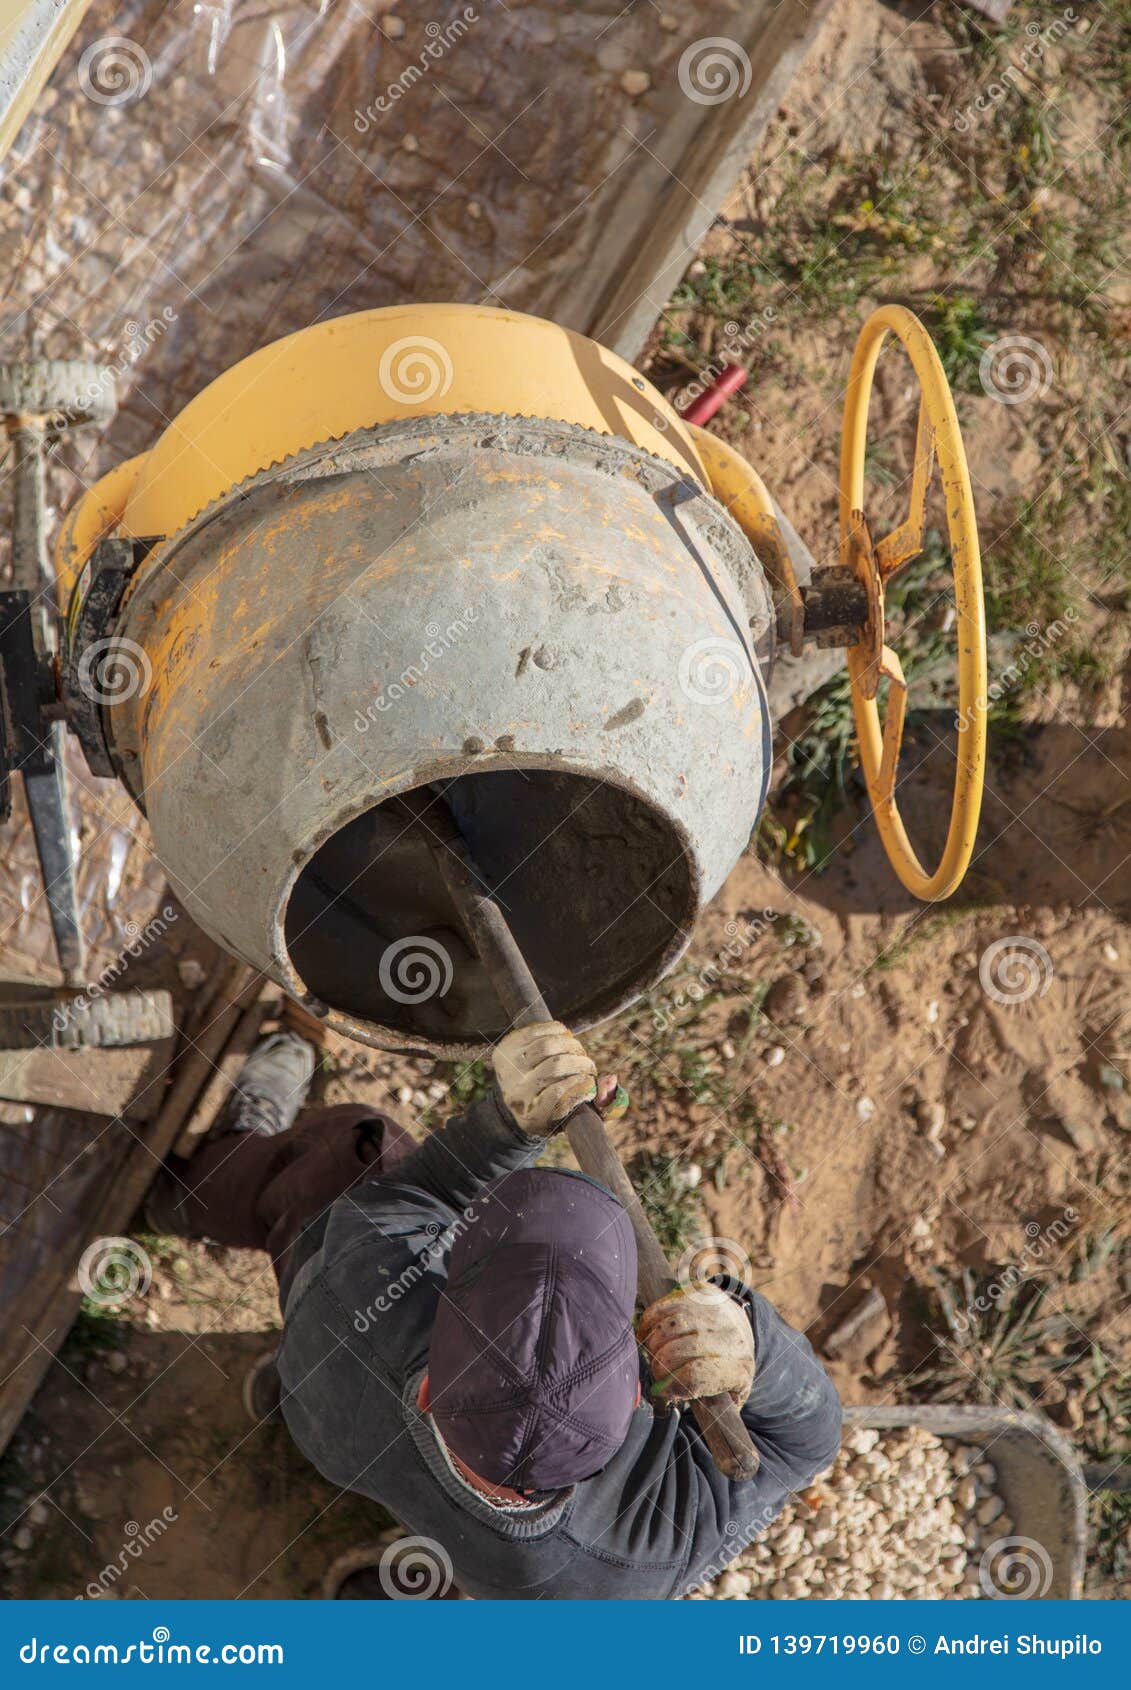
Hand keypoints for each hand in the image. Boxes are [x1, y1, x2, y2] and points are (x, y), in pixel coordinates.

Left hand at [492, 1020, 596, 1135]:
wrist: (519, 1100)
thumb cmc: (559, 1109)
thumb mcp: (582, 1116)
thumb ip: (605, 1106)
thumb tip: (611, 1078)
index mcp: (533, 1117)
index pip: (559, 1095)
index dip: (581, 1085)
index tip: (590, 1082)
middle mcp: (516, 1095)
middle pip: (556, 1066)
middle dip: (580, 1062)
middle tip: (589, 1066)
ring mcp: (509, 1069)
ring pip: (547, 1046)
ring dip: (571, 1045)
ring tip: (578, 1052)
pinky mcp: (506, 1048)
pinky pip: (539, 1030)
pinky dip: (559, 1031)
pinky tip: (566, 1038)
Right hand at [638, 1282, 754, 1406]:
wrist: (741, 1329)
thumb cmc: (725, 1370)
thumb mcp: (727, 1395)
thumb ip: (706, 1408)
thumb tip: (667, 1403)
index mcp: (738, 1368)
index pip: (697, 1376)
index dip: (673, 1386)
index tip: (663, 1392)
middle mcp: (729, 1337)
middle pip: (679, 1351)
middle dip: (659, 1365)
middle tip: (657, 1372)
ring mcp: (715, 1312)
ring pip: (670, 1327)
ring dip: (653, 1344)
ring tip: (653, 1353)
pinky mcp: (701, 1293)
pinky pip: (665, 1307)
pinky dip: (649, 1321)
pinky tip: (648, 1333)